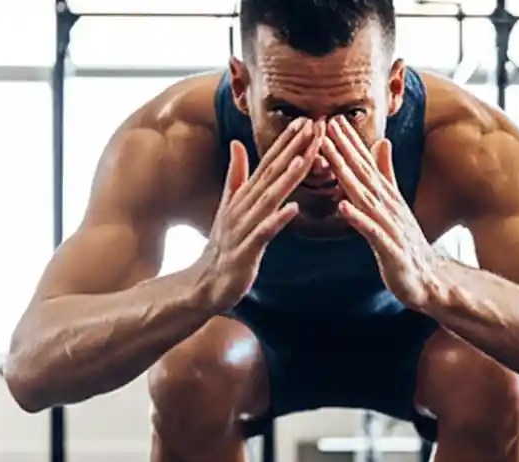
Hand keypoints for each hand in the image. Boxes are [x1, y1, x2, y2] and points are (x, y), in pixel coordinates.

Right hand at [193, 118, 322, 311]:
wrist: (205, 283)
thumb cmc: (224, 245)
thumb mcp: (230, 205)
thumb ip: (236, 175)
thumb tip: (237, 143)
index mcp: (244, 196)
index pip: (268, 163)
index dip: (287, 142)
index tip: (306, 120)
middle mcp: (244, 207)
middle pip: (271, 174)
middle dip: (293, 149)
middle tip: (313, 126)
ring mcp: (244, 228)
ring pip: (269, 199)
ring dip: (286, 178)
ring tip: (304, 159)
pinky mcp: (245, 251)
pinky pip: (263, 234)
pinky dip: (277, 221)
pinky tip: (293, 209)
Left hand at [321, 117, 442, 310]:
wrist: (429, 280)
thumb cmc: (407, 244)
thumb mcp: (395, 204)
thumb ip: (386, 175)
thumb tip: (381, 142)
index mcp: (386, 198)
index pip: (366, 165)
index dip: (349, 142)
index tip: (332, 118)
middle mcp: (388, 207)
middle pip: (363, 174)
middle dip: (344, 148)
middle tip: (327, 123)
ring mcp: (390, 227)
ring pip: (365, 197)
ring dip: (346, 175)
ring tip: (329, 156)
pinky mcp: (390, 250)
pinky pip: (372, 232)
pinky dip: (358, 218)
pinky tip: (343, 206)